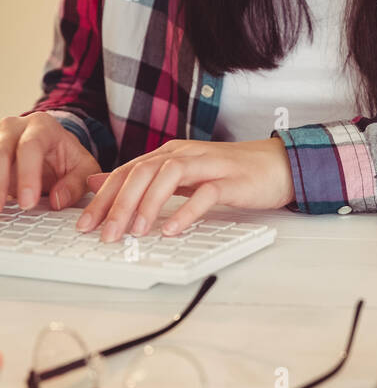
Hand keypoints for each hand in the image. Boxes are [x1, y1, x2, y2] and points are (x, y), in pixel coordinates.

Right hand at [0, 112, 101, 209]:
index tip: (28, 203)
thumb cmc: (66, 157)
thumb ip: (75, 184)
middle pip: (1, 150)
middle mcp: (14, 127)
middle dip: (0, 183)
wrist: (51, 146)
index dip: (27, 175)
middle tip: (1, 211)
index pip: (31, 146)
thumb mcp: (83, 168)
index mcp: (42, 126)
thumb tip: (58, 200)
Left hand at [77, 138, 294, 241]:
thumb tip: (101, 182)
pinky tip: (173, 229)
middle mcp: (185, 154)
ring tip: (135, 231)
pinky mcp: (231, 180)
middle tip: (105, 234)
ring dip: (148, 204)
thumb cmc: (230, 173)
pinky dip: (186, 211)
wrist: (278, 165)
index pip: (128, 171)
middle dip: (119, 203)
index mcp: (170, 153)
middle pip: (143, 172)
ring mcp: (209, 165)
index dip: (104, 197)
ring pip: (168, 176)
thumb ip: (145, 177)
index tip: (86, 224)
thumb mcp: (181, 173)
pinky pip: (205, 193)